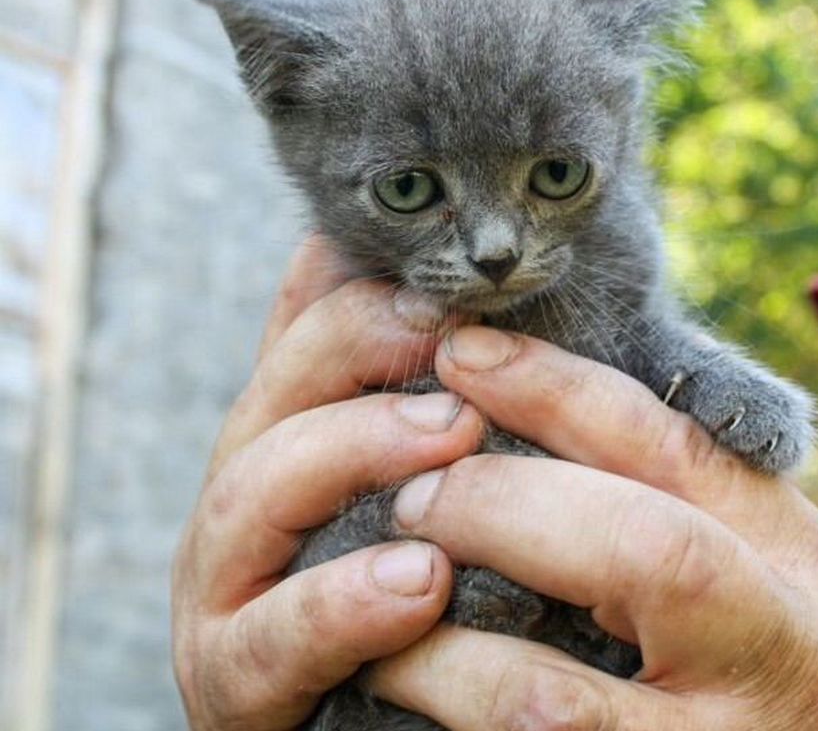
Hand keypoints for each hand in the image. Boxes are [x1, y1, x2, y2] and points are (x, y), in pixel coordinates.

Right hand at [171, 238, 481, 729]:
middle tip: (450, 336)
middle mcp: (247, 486)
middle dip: (359, 346)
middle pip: (277, 387)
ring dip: (354, 450)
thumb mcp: (406, 471)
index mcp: (290, 430)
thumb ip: (416, 393)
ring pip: (255, 489)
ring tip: (452, 436)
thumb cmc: (400, 581)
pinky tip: (421, 583)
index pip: (301, 327)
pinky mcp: (234, 673)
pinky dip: (342, 602)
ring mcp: (225, 576)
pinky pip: (273, 634)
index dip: (355, 285)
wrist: (360, 714)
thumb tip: (446, 295)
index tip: (433, 271)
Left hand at [369, 326, 817, 729]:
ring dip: (446, 648)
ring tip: (387, 599)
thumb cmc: (774, 650)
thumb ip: (673, 491)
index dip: (553, 388)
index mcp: (792, 556)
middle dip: (504, 505)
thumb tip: (531, 400)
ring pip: (551, 697)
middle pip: (637, 551)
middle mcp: (770, 649)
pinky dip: (451, 720)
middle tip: (414, 495)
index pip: (669, 446)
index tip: (462, 351)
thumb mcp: (759, 559)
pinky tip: (401, 682)